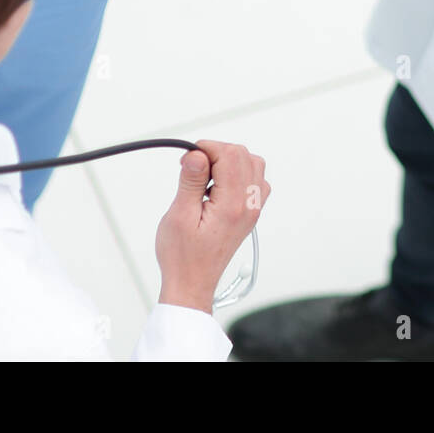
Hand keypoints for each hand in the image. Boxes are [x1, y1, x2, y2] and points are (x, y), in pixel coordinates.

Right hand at [155, 141, 269, 312]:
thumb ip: (192, 181)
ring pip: (253, 165)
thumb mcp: (179, 216)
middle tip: (193, 169)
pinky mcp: (250, 213)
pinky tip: (218, 187)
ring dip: (229, 162)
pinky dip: (238, 174)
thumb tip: (198, 154)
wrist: (192, 284)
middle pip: (244, 156)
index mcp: (233, 205)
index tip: (188, 159)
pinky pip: (254, 181)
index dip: (208, 148)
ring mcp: (253, 209)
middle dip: (217, 153)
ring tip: (206, 178)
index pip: (231, 155)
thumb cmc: (182, 257)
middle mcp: (249, 205)